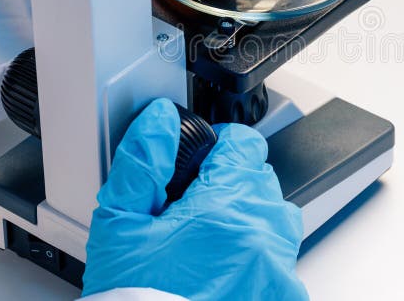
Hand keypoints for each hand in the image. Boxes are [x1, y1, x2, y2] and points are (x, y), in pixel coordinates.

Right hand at [82, 99, 308, 300]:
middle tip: (195, 207)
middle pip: (261, 179)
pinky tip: (229, 268)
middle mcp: (262, 233)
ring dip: (251, 217)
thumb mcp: (119, 226)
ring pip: (277, 217)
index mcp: (225, 206)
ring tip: (212, 238)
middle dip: (231, 182)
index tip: (205, 156)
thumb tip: (160, 120)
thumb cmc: (137, 300)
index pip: (246, 144)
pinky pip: (284, 259)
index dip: (221, 143)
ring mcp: (277, 267)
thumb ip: (141, 164)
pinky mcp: (282, 295)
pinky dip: (261, 257)